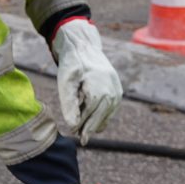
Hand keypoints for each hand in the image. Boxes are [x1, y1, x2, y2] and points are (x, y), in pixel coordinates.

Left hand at [52, 18, 121, 143]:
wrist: (84, 46)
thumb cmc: (72, 64)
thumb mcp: (65, 83)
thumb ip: (69, 104)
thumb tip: (72, 126)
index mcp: (100, 91)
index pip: (90, 117)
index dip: (80, 127)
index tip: (72, 133)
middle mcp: (112, 93)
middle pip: (100, 119)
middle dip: (88, 129)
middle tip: (78, 137)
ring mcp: (118, 92)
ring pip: (107, 116)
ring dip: (95, 122)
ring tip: (81, 126)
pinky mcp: (118, 91)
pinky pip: (110, 109)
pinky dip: (101, 114)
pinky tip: (90, 116)